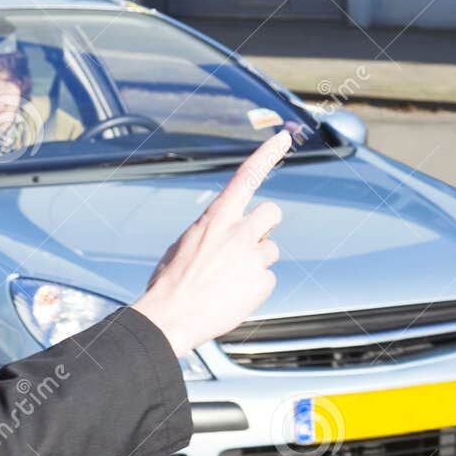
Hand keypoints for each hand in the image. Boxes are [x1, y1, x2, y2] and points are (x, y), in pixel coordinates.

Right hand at [133, 132, 288, 358]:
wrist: (170, 317)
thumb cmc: (170, 283)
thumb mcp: (183, 246)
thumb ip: (211, 233)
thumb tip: (224, 236)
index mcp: (215, 218)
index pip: (246, 176)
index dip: (268, 154)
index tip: (285, 138)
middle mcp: (238, 232)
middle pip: (271, 213)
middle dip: (264, 226)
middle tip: (248, 243)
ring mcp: (253, 257)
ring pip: (270, 251)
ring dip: (255, 262)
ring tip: (228, 281)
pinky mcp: (262, 282)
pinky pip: (266, 280)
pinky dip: (253, 288)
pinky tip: (232, 297)